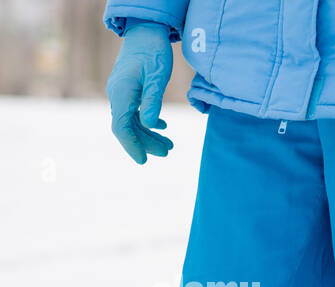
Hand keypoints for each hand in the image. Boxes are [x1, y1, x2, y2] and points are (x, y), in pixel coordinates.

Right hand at [106, 21, 174, 163]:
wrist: (146, 31)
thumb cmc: (153, 52)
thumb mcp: (157, 77)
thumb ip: (153, 101)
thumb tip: (151, 125)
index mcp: (121, 94)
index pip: (122, 127)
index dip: (132, 146)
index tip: (144, 161)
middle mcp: (117, 94)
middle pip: (128, 127)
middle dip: (147, 142)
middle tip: (169, 152)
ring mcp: (122, 92)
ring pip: (133, 120)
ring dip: (150, 134)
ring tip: (170, 145)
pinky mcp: (129, 89)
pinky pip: (135, 111)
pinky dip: (149, 121)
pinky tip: (162, 127)